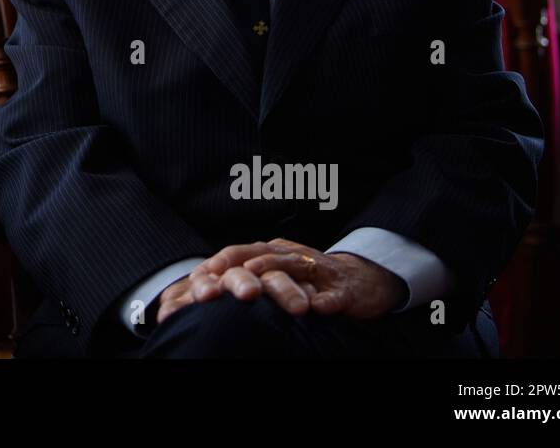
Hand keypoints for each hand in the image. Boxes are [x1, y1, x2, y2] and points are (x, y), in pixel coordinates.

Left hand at [155, 238, 406, 324]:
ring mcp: (319, 269)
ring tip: (254, 279)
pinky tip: (317, 307)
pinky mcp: (344, 288)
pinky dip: (326, 300)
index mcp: (274, 252)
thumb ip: (248, 278)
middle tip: (216, 274)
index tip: (196, 274)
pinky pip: (335, 294)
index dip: (219, 261)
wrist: (363, 279)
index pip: (242, 252)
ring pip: (296, 267)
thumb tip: (206, 290)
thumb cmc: (310, 279)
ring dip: (275, 272)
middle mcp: (293, 255)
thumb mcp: (277, 274)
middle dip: (238, 263)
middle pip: (263, 253)